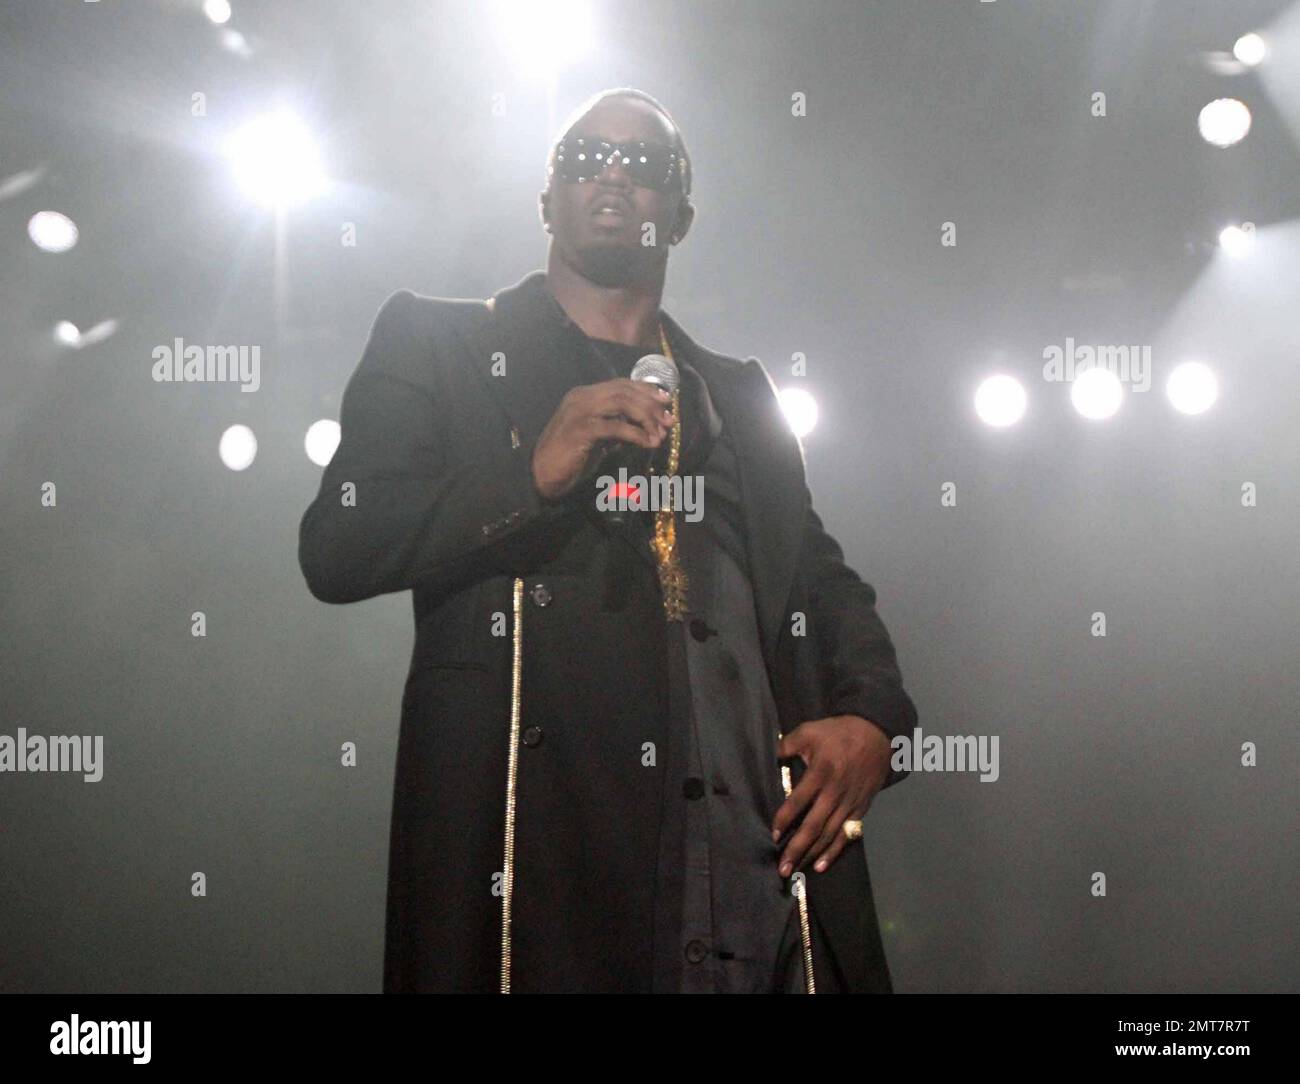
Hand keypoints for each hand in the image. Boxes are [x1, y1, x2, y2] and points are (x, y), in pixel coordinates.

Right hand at [531, 379, 675, 499]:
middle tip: (668, 420)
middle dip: (651, 404)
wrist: (541, 474)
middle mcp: (582, 397)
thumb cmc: (569, 457)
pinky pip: (615, 426)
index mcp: (585, 395)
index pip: (621, 384)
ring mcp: (580, 411)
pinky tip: (647, 443)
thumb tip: (643, 426)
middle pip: (624, 391)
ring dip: (646, 417)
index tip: (667, 401)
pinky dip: (635, 434)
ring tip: (659, 434)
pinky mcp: (580, 430)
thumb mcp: (596, 437)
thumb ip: (615, 426)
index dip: (646, 390)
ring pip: (622, 403)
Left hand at [771, 715, 890, 877]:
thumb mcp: (809, 731)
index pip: (798, 801)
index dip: (784, 819)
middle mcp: (835, 792)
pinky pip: (846, 834)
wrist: (876, 734)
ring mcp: (849, 803)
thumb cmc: (837, 733)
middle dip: (796, 848)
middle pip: (813, 826)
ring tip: (796, 870)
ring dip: (812, 854)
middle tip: (782, 868)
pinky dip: (834, 851)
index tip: (773, 835)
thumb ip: (786, 745)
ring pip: (829, 835)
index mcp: (821, 772)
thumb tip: (768, 757)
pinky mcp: (860, 809)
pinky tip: (821, 865)